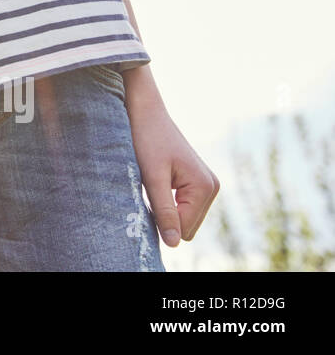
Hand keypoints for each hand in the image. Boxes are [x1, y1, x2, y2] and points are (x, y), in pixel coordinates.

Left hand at [127, 94, 219, 247]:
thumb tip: (174, 244)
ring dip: (163, 208)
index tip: (142, 201)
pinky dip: (165, 202)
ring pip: (183, 219)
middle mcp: (212, 187)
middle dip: (164, 216)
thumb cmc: (146, 139)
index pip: (184, 228)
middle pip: (187, 226)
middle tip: (145, 191)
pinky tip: (154, 183)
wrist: (144, 111)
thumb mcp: (151, 176)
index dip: (160, 221)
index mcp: (205, 187)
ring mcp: (205, 184)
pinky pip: (181, 207)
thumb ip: (164, 210)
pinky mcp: (195, 182)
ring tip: (150, 185)